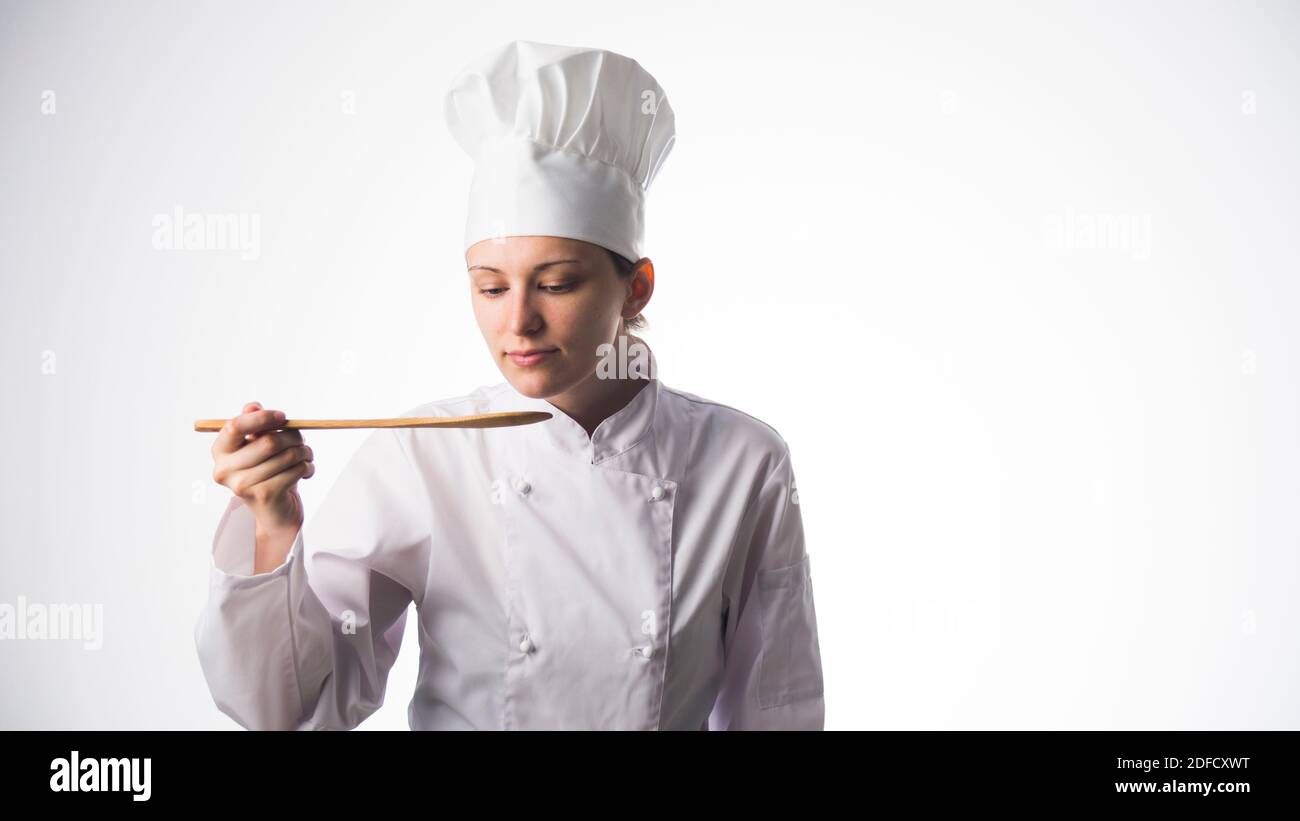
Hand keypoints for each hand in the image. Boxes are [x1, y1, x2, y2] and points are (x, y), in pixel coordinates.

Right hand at [210, 401, 314, 534]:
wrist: (274, 512)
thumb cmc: (267, 473)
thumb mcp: (258, 446)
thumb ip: (254, 425)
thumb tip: (252, 406)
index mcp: (220, 452)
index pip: (235, 426)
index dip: (262, 418)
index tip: (282, 416)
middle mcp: (225, 470)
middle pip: (268, 441)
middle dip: (293, 436)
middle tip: (302, 440)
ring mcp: (243, 485)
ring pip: (287, 455)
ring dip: (304, 452)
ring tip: (306, 456)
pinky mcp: (264, 495)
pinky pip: (296, 470)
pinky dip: (307, 467)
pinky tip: (306, 470)